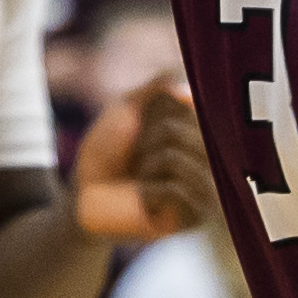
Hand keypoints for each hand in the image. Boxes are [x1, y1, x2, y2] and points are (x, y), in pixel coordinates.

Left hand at [75, 73, 213, 240]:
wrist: (86, 196)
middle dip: (150, 137)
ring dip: (147, 164)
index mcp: (199, 128)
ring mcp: (206, 186)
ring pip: (176, 158)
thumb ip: (156, 88)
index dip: (162, 112)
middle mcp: (211, 155)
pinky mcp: (196, 214)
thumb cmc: (106, 151)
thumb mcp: (126, 108)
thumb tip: (188, 83)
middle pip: (185, 130)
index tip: (146, 124)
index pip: (195, 107)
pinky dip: (150, 191)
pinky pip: (176, 190)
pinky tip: (144, 199)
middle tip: (139, 154)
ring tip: (141, 176)